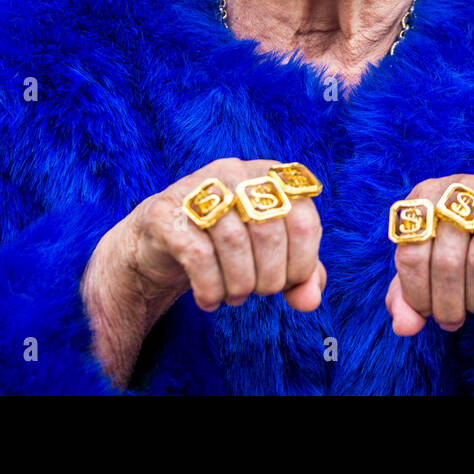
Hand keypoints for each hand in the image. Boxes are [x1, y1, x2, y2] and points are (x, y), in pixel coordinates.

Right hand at [83, 157, 325, 386]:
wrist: (163, 242)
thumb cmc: (229, 247)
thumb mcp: (272, 257)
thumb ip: (301, 276)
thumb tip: (310, 301)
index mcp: (270, 176)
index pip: (303, 220)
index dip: (302, 262)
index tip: (288, 283)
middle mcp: (236, 172)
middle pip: (269, 231)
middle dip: (269, 278)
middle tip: (259, 293)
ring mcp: (198, 188)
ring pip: (233, 241)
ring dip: (240, 284)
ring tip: (235, 297)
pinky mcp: (166, 213)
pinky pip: (198, 254)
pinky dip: (210, 287)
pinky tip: (210, 301)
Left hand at [384, 174, 473, 364]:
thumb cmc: (464, 251)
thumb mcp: (428, 267)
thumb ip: (406, 296)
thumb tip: (403, 326)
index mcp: (429, 194)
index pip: (411, 254)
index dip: (416, 294)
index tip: (426, 311)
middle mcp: (467, 190)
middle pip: (446, 262)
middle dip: (447, 305)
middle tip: (451, 321)